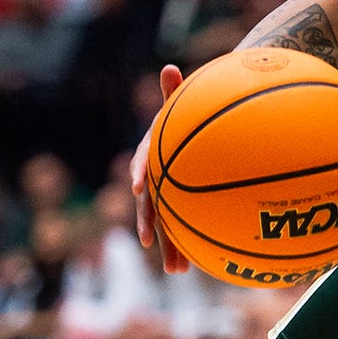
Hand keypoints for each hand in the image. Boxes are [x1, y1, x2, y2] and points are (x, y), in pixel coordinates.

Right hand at [131, 65, 189, 274]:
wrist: (198, 134)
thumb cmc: (188, 120)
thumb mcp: (180, 107)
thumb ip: (174, 92)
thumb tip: (169, 67)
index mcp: (151, 154)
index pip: (142, 164)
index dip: (140, 175)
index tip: (139, 188)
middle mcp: (155, 179)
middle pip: (150, 204)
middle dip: (149, 224)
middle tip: (149, 242)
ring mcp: (168, 196)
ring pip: (166, 224)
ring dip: (170, 247)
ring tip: (177, 271)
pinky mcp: (182, 208)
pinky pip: (184, 228)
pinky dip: (188, 245)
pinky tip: (197, 265)